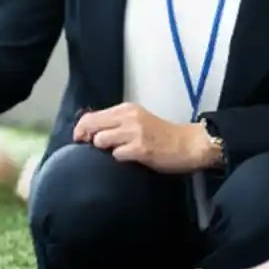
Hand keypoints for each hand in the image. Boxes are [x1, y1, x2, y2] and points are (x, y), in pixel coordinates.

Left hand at [73, 103, 215, 172]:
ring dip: (104, 149)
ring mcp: (134, 132)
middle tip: (89, 148)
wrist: (188, 144)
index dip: (81, 129)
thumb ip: (116, 122)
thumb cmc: (162, 135)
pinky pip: (117, 155)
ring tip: (116, 152)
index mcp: (126, 109)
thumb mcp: (137, 121)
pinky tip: (129, 159)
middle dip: (85, 138)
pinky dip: (119, 158)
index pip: (92, 115)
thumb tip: (90, 131)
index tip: (80, 139)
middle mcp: (128, 117)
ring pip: (101, 140)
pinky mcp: (141, 149)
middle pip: (91, 126)